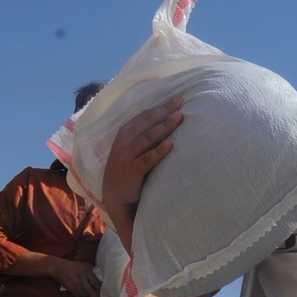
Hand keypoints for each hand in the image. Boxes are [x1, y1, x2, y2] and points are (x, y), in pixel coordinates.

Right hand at [53, 260, 101, 296]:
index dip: (101, 289)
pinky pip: (78, 295)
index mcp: (87, 272)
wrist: (60, 268)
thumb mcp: (85, 265)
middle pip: (91, 292)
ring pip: (85, 294)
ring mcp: (76, 286)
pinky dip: (79, 293)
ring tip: (85, 289)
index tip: (105, 293)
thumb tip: (100, 277)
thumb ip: (93, 271)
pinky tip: (78, 288)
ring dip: (86, 293)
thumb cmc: (74, 266)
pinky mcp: (71, 290)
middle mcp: (82, 280)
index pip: (96, 283)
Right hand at [102, 97, 182, 249]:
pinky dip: (158, 151)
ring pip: (148, 137)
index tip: (178, 99)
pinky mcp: (132, 171)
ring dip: (164, 126)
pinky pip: (147, 160)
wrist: (115, 196)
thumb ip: (143, 134)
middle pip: (148, 123)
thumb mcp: (131, 148)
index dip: (161, 107)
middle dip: (165, 111)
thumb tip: (164, 119)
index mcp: (125, 133)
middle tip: (181, 102)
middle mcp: (125, 142)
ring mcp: (128, 156)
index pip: (145, 116)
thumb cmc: (128, 168)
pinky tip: (170, 144)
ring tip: (179, 117)